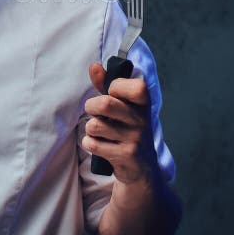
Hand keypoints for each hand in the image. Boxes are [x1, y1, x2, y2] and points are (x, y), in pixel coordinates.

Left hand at [82, 62, 158, 185]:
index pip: (134, 86)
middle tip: (94, 111)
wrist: (142, 168)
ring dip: (90, 128)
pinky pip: (92, 144)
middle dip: (91, 106)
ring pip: (95, 125)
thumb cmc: (127, 129)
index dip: (115, 86)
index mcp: (143, 104)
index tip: (112, 92)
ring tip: (100, 132)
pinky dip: (90, 143)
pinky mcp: (125, 156)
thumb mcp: (121, 105)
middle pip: (105, 104)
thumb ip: (106, 84)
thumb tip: (94, 66)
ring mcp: (135, 139)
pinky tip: (101, 146)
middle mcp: (142, 120)